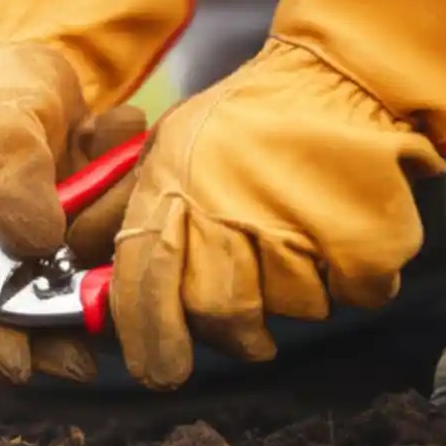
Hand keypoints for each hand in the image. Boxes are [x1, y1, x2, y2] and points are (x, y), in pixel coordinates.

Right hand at [0, 41, 145, 383]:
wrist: (27, 51)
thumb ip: (8, 176)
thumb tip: (36, 242)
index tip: (30, 362)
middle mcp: (5, 259)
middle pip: (42, 317)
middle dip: (77, 306)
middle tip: (109, 296)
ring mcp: (55, 247)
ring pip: (94, 277)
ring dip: (111, 228)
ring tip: (105, 157)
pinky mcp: (93, 226)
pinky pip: (126, 228)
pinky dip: (126, 182)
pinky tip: (105, 134)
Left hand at [109, 39, 445, 389]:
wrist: (336, 75)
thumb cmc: (240, 121)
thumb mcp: (163, 148)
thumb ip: (121, 208)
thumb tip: (81, 255)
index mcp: (172, 196)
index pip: (145, 289)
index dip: (150, 339)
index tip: (159, 370)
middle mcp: (227, 219)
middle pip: (220, 315)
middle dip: (231, 327)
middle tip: (246, 316)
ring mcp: (297, 232)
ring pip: (290, 307)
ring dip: (296, 289)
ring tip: (296, 237)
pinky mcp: (363, 243)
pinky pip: (354, 293)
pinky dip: (353, 277)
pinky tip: (338, 232)